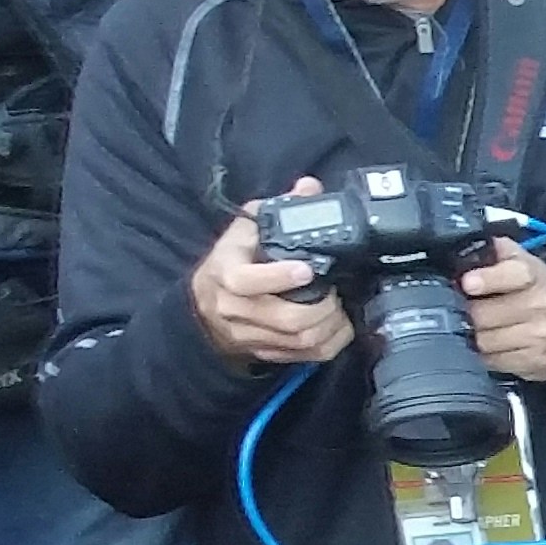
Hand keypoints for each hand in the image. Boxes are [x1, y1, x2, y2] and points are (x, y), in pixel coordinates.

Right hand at [190, 194, 355, 368]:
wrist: (205, 307)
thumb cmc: (230, 262)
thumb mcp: (243, 230)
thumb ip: (275, 209)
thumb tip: (308, 188)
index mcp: (225, 272)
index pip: (245, 280)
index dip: (279, 277)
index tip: (306, 270)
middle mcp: (234, 307)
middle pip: (285, 318)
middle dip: (321, 307)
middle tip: (335, 293)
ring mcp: (251, 334)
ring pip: (299, 340)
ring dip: (330, 326)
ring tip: (340, 309)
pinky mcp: (266, 352)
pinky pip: (305, 356)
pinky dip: (330, 344)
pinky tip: (338, 327)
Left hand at [455, 236, 545, 383]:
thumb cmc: (536, 292)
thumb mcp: (521, 263)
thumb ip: (495, 252)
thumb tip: (462, 251)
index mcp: (535, 275)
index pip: (515, 274)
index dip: (488, 279)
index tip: (468, 283)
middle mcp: (543, 305)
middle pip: (486, 314)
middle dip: (467, 312)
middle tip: (465, 309)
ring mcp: (541, 336)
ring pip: (486, 341)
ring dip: (474, 335)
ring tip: (477, 328)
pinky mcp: (537, 361)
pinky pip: (494, 361)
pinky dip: (486, 354)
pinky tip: (491, 345)